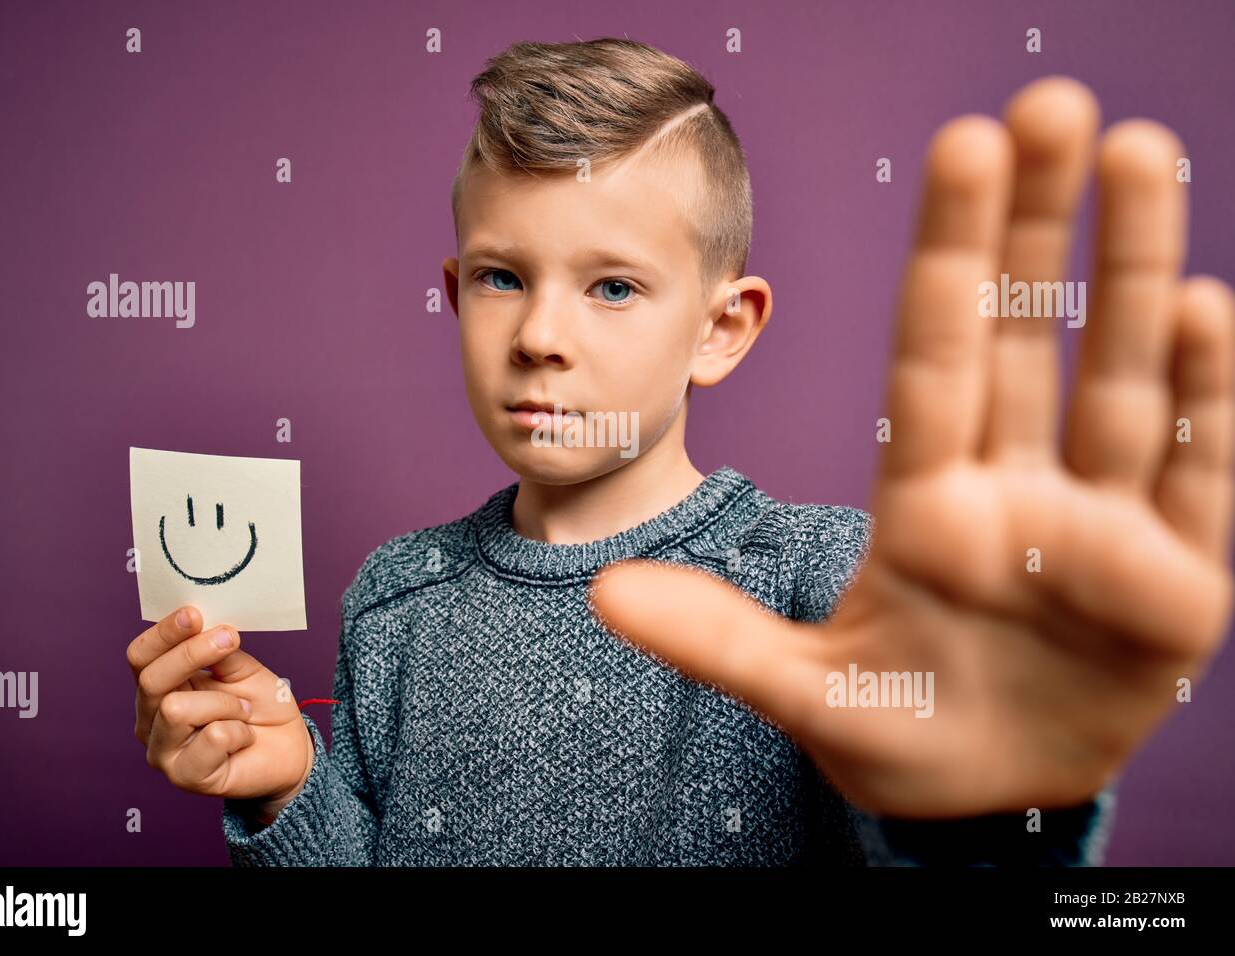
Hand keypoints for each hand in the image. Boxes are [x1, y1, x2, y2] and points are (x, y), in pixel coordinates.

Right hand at [128, 606, 312, 821]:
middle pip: (151, 680)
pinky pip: (212, 736)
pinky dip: (239, 730)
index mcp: (158, 687)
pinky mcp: (185, 776)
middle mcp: (150, 719)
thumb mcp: (240, 667)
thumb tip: (202, 624)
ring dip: (225, 703)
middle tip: (230, 641)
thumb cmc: (259, 705)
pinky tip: (244, 737)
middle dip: (192, 655)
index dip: (163, 634)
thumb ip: (216, 649)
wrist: (289, 747)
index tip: (193, 614)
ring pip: (177, 709)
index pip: (140, 657)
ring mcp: (162, 751)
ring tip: (242, 710)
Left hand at [588, 76, 1233, 818]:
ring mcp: (1100, 529)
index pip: (934, 362)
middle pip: (1026, 341)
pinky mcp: (1177, 578)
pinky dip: (1207, 397)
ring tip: (1135, 153)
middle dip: (1037, 230)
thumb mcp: (807, 693)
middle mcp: (1014, 493)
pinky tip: (1204, 306)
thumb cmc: (899, 733)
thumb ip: (717, 640)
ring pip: (1122, 381)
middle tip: (1048, 106)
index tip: (959, 146)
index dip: (946, 260)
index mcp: (926, 509)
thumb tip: (601, 591)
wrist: (992, 804)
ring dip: (1134, 273)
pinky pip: (1197, 474)